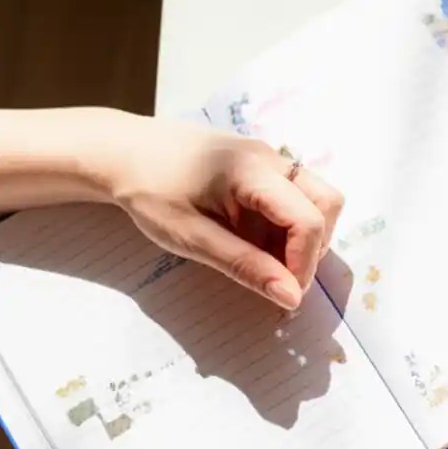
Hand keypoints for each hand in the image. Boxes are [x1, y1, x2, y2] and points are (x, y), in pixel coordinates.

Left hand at [104, 116, 343, 309]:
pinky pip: (295, 194)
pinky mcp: (262, 162)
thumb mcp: (190, 237)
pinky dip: (289, 223)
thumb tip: (292, 297)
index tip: (283, 292)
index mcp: (252, 171)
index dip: (304, 262)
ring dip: (305, 234)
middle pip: (328, 202)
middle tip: (281, 275)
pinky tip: (255, 238)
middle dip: (315, 246)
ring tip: (266, 257)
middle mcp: (271, 157)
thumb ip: (245, 266)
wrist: (120, 150)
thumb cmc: (148, 193)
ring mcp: (270, 156)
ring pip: (317, 196)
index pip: (308, 219)